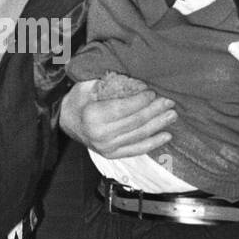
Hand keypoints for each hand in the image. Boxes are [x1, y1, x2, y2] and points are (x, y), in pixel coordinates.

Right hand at [59, 79, 176, 157]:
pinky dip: (153, 143)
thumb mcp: (88, 85)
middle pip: (135, 122)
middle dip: (154, 111)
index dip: (141, 100)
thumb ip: (110, 83)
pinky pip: (136, 150)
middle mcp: (100, 135)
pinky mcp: (112, 155)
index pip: (123, 108)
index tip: (153, 92)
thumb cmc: (79, 100)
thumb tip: (138, 83)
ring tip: (172, 115)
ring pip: (139, 136)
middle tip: (168, 102)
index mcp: (93, 116)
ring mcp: (106, 148)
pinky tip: (166, 135)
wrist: (65, 121)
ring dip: (158, 125)